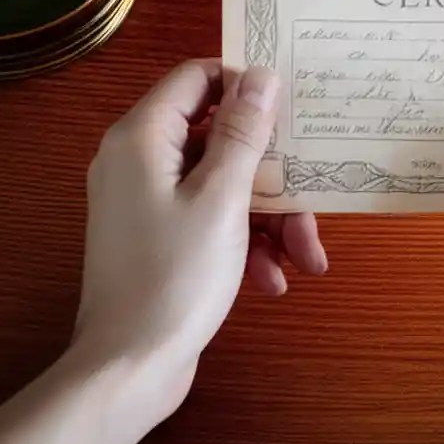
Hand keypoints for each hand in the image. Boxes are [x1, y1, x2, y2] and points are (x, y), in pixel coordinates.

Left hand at [75, 60, 327, 396]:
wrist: (129, 368)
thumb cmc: (174, 277)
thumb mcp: (222, 199)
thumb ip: (243, 133)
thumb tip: (260, 74)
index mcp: (142, 138)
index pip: (196, 78)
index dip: (245, 85)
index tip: (293, 110)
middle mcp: (138, 160)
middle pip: (219, 138)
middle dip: (273, 171)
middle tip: (314, 194)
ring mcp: (147, 202)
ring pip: (223, 184)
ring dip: (269, 217)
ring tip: (304, 258)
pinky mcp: (159, 238)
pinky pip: (210, 219)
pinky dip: (245, 242)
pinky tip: (271, 280)